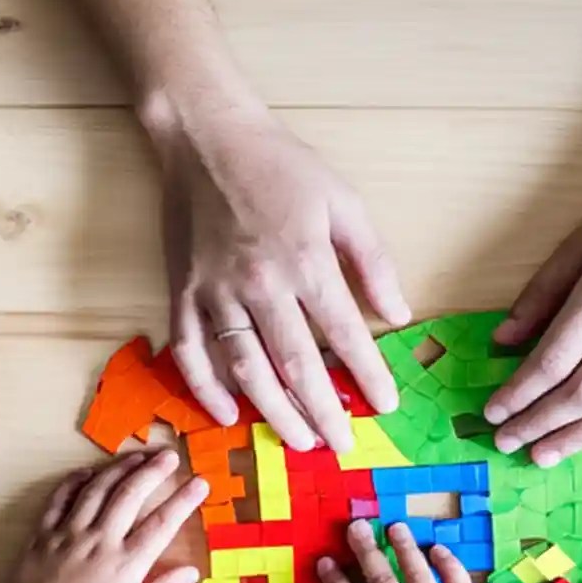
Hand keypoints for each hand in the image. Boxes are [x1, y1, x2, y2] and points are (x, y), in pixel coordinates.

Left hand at [0, 450, 207, 582]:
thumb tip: (191, 571)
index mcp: (125, 566)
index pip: (162, 523)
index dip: (184, 500)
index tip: (201, 482)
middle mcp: (99, 541)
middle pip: (131, 494)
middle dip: (154, 470)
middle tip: (170, 455)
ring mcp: (69, 533)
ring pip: (99, 488)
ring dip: (121, 467)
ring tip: (139, 455)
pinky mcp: (43, 532)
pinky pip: (61, 496)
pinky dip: (76, 480)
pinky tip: (90, 471)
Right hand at [156, 110, 410, 452]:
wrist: (206, 136)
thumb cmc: (280, 165)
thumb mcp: (343, 201)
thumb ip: (373, 261)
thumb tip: (399, 314)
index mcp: (306, 261)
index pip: (346, 335)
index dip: (368, 376)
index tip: (385, 407)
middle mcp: (260, 285)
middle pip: (296, 366)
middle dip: (322, 413)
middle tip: (340, 446)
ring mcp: (215, 292)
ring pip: (245, 368)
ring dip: (272, 412)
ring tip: (297, 440)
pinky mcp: (181, 292)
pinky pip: (190, 352)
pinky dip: (205, 389)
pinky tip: (227, 415)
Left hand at [484, 163, 581, 465]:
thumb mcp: (579, 243)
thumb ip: (540, 294)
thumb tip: (501, 339)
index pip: (551, 363)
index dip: (518, 394)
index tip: (493, 413)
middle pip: (580, 394)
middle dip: (538, 424)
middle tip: (508, 443)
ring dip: (580, 437)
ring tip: (547, 453)